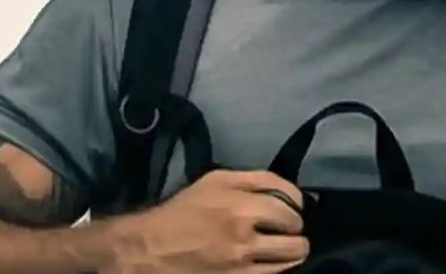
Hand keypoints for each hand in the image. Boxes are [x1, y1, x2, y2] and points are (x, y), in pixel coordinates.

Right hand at [104, 168, 308, 273]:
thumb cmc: (183, 211)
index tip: (293, 207)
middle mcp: (244, 230)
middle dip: (295, 226)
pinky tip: (270, 261)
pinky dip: (279, 267)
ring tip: (285, 246)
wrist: (148, 251)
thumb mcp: (215, 181)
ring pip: (292, 254)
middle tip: (288, 228)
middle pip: (295, 227)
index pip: (291, 198)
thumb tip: (287, 189)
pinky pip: (275, 273)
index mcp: (239, 202)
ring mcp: (241, 260)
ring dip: (294, 249)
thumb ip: (254, 180)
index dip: (297, 202)